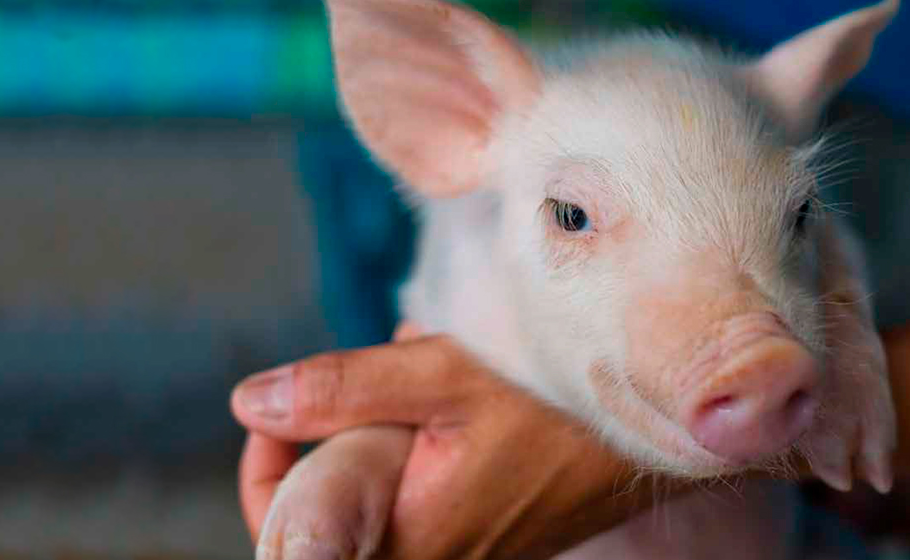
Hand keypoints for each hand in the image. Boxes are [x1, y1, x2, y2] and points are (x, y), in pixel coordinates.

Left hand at [232, 324, 674, 559]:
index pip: (288, 537)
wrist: (659, 434)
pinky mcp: (484, 529)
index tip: (288, 411)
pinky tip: (456, 394)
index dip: (267, 467)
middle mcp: (432, 559)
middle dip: (336, 430)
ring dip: (384, 426)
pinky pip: (419, 487)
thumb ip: (343, 389)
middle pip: (330, 509)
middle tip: (371, 376)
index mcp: (407, 538)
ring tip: (423, 369)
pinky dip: (420, 438)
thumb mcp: (443, 377)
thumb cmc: (557, 407)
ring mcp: (461, 548)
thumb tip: (250, 400)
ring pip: (377, 491)